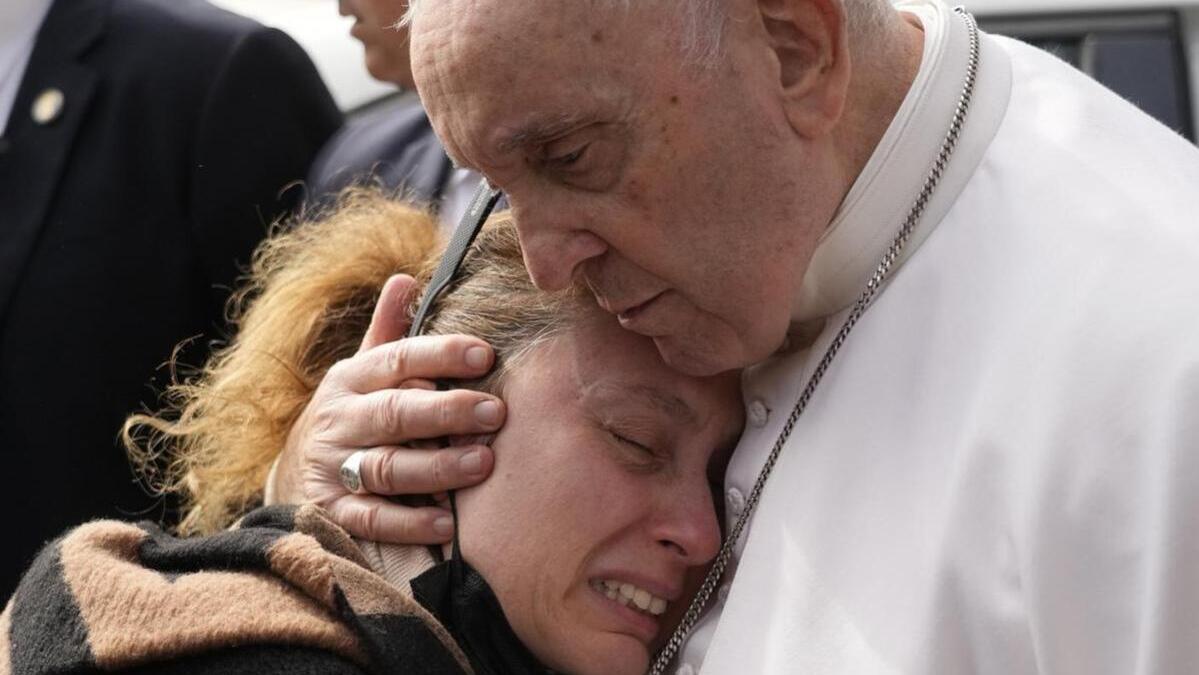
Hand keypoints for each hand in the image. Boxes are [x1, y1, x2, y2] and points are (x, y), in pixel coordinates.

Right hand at [271, 274, 503, 542]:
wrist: (294, 475)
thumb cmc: (353, 414)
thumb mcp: (363, 371)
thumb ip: (388, 332)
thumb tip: (406, 279)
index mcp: (351, 379)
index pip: (397, 359)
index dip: (441, 355)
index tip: (485, 355)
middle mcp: (340, 420)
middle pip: (395, 413)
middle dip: (447, 411)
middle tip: (495, 413)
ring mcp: (333, 467)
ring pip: (386, 467)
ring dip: (436, 467)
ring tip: (481, 464)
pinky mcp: (333, 513)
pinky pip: (372, 519)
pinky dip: (409, 522)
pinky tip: (446, 522)